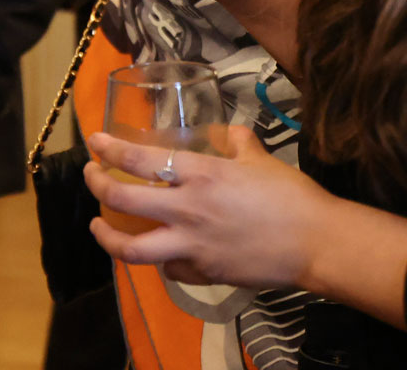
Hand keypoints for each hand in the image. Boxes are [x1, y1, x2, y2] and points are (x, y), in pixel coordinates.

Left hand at [84, 127, 331, 289]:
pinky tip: (162, 254)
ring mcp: (192, 246)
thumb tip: (229, 133)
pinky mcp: (204, 273)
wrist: (315, 242)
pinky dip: (162, 261)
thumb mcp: (260, 158)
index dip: (110, 150)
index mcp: (200, 175)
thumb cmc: (291, 195)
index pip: (140, 160)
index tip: (94, 142)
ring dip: (108, 238)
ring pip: (131, 249)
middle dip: (97, 185)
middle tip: (91, 176)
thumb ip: (238, 143)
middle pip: (123, 200)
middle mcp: (187, 210)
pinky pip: (170, 269)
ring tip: (98, 227)